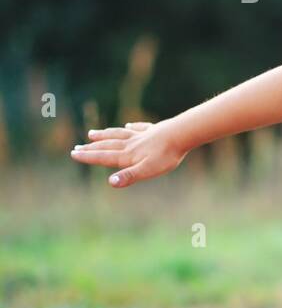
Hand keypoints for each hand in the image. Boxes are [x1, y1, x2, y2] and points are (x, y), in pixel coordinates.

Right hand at [68, 120, 188, 188]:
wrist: (182, 134)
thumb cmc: (166, 155)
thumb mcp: (147, 170)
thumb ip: (129, 176)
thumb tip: (110, 182)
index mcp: (128, 155)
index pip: (104, 157)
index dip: (89, 156)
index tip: (74, 154)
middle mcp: (131, 144)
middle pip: (108, 145)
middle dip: (92, 147)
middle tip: (77, 147)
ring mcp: (142, 136)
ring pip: (119, 134)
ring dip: (105, 135)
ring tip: (92, 134)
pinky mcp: (154, 130)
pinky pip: (138, 128)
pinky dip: (130, 127)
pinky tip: (128, 125)